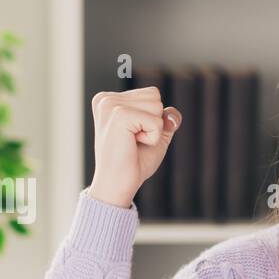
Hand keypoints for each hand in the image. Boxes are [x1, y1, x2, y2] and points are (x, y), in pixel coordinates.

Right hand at [87, 87, 181, 209]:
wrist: (118, 184)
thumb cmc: (134, 162)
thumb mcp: (156, 135)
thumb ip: (166, 118)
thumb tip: (172, 115)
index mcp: (109, 99)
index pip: (151, 94)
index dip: (153, 119)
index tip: (133, 136)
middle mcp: (106, 98)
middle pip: (155, 96)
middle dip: (153, 122)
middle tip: (134, 140)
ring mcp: (110, 105)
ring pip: (157, 106)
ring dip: (153, 130)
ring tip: (132, 142)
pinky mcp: (119, 115)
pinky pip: (156, 121)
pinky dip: (152, 137)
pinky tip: (133, 144)